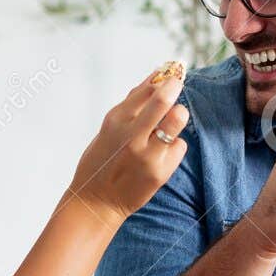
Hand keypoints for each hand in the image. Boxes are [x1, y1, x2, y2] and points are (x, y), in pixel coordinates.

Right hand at [69, 61, 190, 223]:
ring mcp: (147, 154)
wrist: (96, 202)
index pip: (145, 90)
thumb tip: (154, 80)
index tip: (171, 73)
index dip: (162, 78)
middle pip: (162, 99)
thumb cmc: (102, 162)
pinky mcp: (160, 171)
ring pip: (177, 119)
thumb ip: (130, 108)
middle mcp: (131, 135)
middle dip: (174, 85)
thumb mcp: (108, 130)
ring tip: (173, 120)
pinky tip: (163, 153)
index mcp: (116, 120)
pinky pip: (180, 146)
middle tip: (179, 82)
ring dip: (179, 115)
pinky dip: (174, 146)